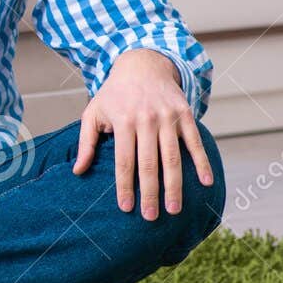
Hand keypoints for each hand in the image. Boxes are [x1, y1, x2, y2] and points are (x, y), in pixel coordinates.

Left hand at [72, 48, 214, 219]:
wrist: (142, 65)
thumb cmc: (114, 95)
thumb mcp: (93, 113)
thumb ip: (86, 142)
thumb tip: (77, 171)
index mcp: (123, 122)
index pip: (124, 161)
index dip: (125, 186)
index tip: (126, 208)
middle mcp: (146, 120)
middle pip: (149, 164)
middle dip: (150, 193)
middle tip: (150, 217)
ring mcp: (168, 117)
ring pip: (173, 157)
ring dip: (175, 186)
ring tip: (174, 209)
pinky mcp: (185, 114)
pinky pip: (194, 142)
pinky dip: (202, 162)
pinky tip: (205, 182)